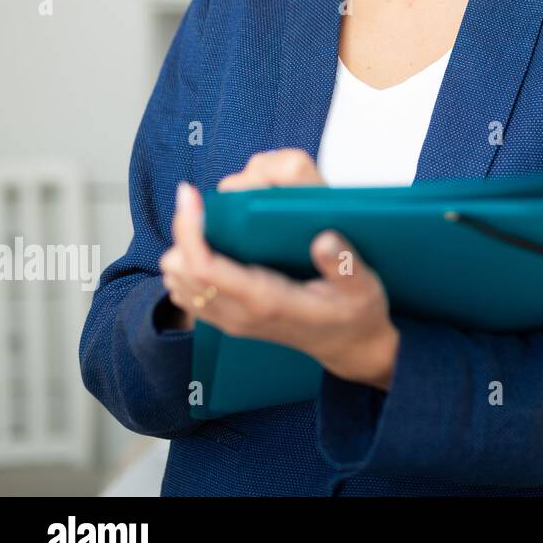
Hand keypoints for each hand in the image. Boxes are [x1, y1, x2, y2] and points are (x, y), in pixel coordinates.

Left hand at [157, 148, 399, 388]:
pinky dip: (189, 266)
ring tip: (207, 221)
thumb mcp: (363, 286)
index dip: (190, 230)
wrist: (352, 347)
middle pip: (182, 273)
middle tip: (202, 203)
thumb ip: (344, 264)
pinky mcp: (230, 321)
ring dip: (184, 249)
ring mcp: (233, 321)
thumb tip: (323, 238)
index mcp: (268, 301)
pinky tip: (211, 246)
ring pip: (179, 284)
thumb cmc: (358, 314)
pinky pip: (189, 294)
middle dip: (184, 233)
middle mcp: (242, 314)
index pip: (206, 267)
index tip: (190, 195)